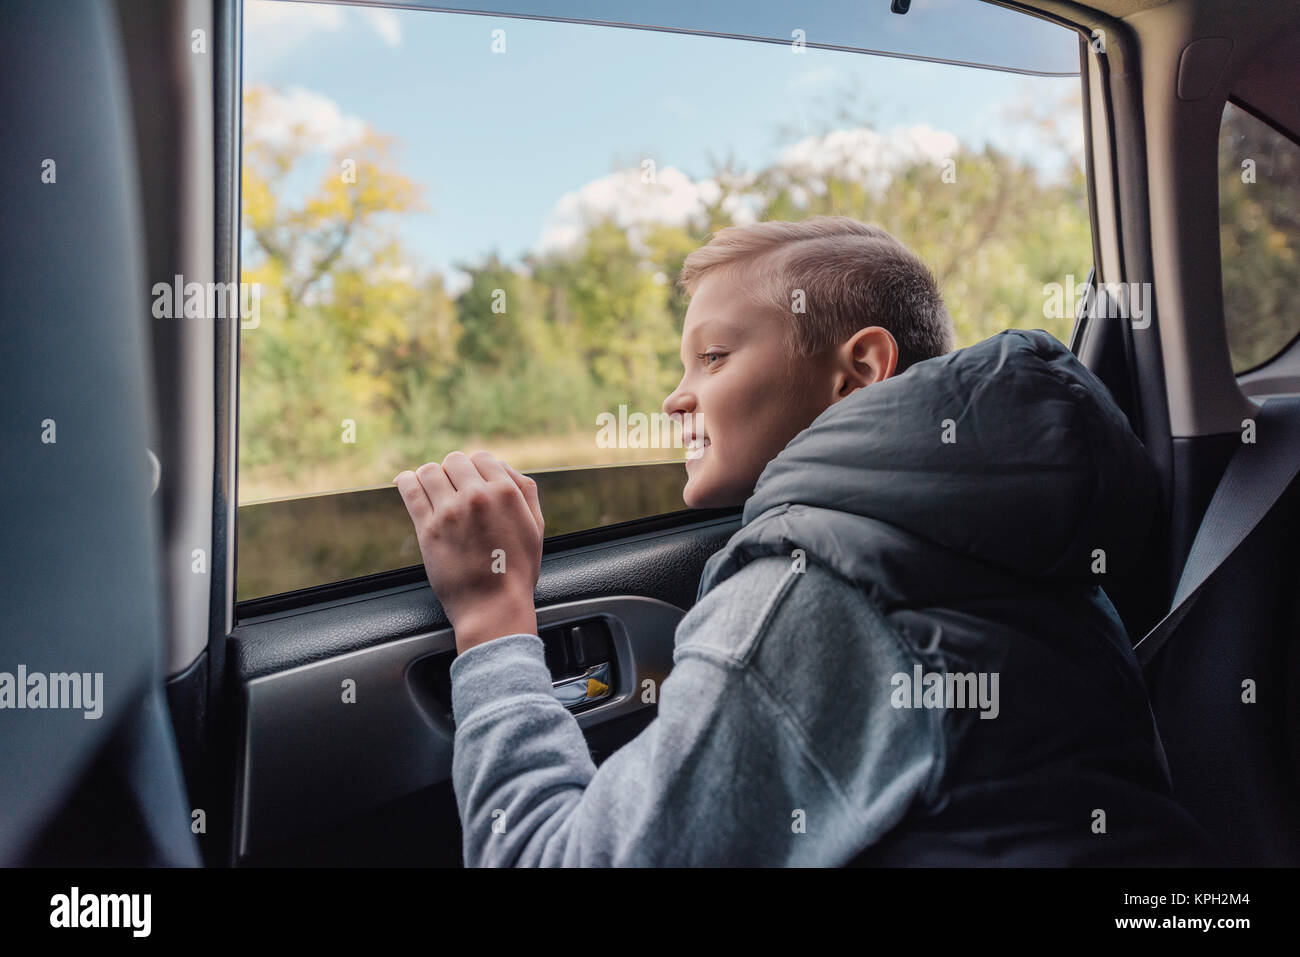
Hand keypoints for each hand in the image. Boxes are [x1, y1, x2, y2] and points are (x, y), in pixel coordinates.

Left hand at [394, 451, 543, 653]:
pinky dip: (405, 481)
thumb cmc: (516, 571)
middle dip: (454, 472)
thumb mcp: (536, 527)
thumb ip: (525, 491)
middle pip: (455, 461)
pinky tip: (406, 482)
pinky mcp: (427, 528)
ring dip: (431, 476)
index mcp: (505, 492)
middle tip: (452, 488)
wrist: (494, 607)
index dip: (476, 468)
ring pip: (430, 471)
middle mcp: (477, 496)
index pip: (482, 458)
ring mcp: (450, 511)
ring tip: (432, 489)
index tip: (470, 480)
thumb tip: (503, 467)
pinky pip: (410, 489)